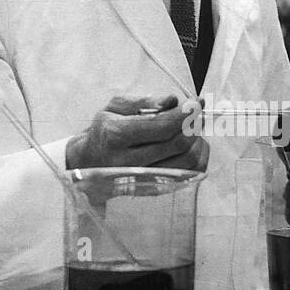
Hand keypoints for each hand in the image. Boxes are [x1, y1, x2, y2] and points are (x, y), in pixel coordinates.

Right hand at [65, 94, 208, 170]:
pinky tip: (191, 144)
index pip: (161, 126)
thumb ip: (144, 101)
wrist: (90, 162)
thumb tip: (171, 100)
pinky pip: (190, 174)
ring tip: (190, 128)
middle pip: (178, 144)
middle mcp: (129, 161)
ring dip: (197, 140)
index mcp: (116, 135)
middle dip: (193, 125)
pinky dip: (198, 156)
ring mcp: (143, 179)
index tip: (196, 102)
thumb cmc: (105, 131)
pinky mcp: (156, 188)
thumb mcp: (114, 107)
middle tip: (195, 113)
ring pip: (187, 161)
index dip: (185, 113)